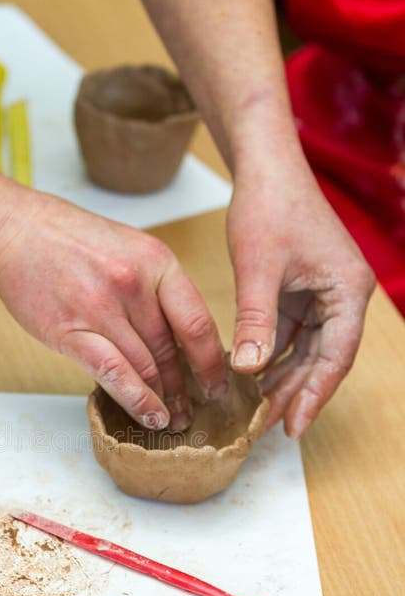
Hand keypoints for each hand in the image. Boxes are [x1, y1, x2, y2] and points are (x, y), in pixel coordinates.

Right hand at [0, 190, 227, 429]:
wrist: (14, 228)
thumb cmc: (69, 239)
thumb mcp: (129, 249)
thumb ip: (155, 290)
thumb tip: (178, 337)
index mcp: (157, 261)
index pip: (198, 323)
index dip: (212, 361)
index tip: (217, 382)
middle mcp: (134, 284)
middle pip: (171, 350)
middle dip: (186, 387)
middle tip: (193, 409)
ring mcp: (101, 308)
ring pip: (145, 367)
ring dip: (163, 400)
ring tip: (172, 419)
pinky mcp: (71, 331)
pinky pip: (113, 373)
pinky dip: (136, 400)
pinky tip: (149, 416)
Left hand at [227, 160, 375, 437]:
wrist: (264, 168)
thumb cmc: (269, 206)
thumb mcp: (258, 268)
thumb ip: (256, 321)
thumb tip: (249, 371)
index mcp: (347, 290)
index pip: (336, 356)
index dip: (315, 395)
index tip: (293, 426)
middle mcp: (342, 297)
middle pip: (323, 359)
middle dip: (294, 393)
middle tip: (265, 427)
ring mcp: (323, 295)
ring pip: (305, 351)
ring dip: (281, 379)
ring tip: (255, 411)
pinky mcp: (301, 293)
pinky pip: (289, 335)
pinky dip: (271, 356)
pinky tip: (249, 378)